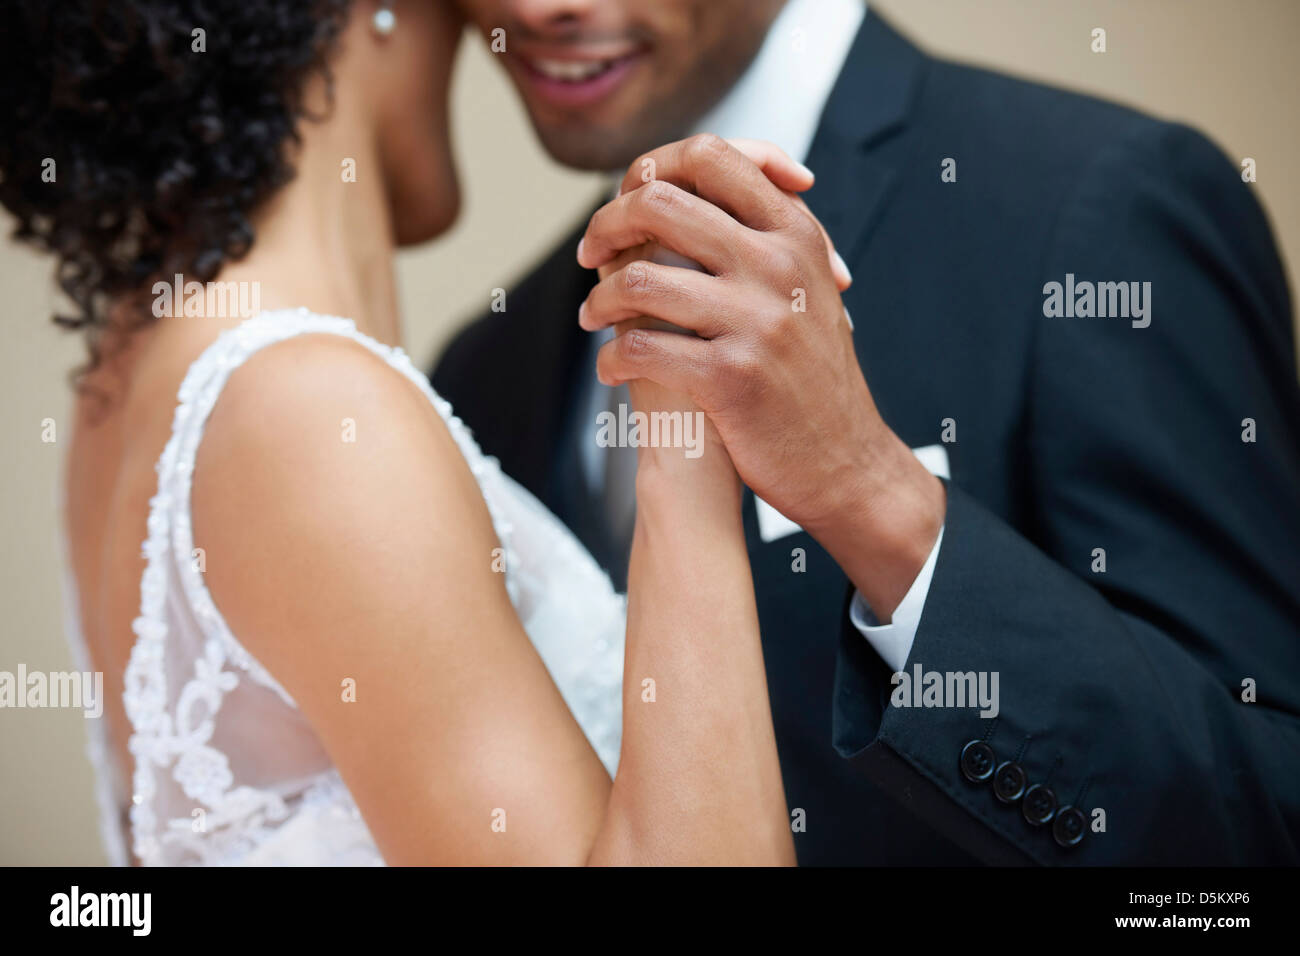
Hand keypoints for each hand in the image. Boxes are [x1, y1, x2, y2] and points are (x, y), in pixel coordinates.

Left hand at [578, 134, 944, 618]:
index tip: (626, 204)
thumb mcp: (806, 288)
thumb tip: (672, 187)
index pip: (711, 157)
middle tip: (588, 255)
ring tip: (592, 319)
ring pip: (638, 279)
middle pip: (660, 204)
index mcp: (795, 234)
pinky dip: (612, 360)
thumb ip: (757, 237)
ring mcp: (757, 320)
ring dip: (599, 300)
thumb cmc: (810, 376)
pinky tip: (611, 370)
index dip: (652, 170)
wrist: (845, 462)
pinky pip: (642, 349)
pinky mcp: (732, 377)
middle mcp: (779, 266)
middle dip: (606, 226)